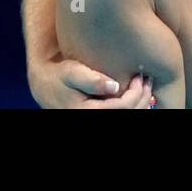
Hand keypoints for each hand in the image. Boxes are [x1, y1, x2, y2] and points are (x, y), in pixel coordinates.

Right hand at [29, 54, 154, 108]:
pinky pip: (121, 113)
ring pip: (128, 115)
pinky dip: (132, 105)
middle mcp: (91, 118)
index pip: (122, 108)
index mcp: (86, 112)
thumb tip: (114, 86)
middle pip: (129, 114)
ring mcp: (94, 117)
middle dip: (142, 97)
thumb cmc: (58, 76)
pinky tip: (136, 93)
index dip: (136, 93)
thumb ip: (91, 79)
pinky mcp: (97, 114)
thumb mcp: (71, 72)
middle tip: (147, 78)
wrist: (44, 85)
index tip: (140, 76)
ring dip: (140, 102)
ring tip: (144, 84)